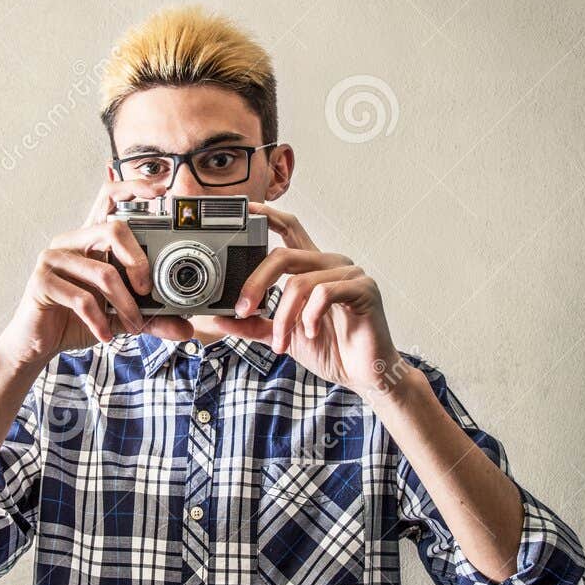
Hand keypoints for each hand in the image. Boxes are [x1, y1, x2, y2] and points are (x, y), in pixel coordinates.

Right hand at [0, 180, 192, 367]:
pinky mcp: (41, 281)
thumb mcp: (120, 316)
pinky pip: (82, 299)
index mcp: (91, 240)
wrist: (39, 343)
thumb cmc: (78, 320)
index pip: (108, 198)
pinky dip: (100, 321)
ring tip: (132, 326)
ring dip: (125, 305)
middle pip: (114, 230)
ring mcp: (54, 258)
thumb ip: (150, 317)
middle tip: (146, 291)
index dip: (132, 187)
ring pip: (103, 272)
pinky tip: (106, 334)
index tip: (160, 190)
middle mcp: (72, 241)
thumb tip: (186, 327)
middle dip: (139, 263)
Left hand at [204, 203, 400, 398]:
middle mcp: (330, 264)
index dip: (268, 215)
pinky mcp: (364, 289)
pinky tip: (310, 333)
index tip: (245, 210)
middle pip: (284, 254)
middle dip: (256, 282)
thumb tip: (220, 318)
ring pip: (300, 281)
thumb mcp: (282, 335)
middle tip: (242, 309)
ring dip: (284, 316)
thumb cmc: (331, 349)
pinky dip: (310, 316)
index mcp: (312, 267)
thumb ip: (254, 324)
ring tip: (281, 342)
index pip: (290, 228)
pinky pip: (325, 292)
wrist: (364, 374)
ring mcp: (349, 274)